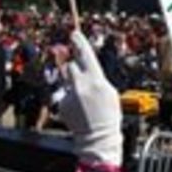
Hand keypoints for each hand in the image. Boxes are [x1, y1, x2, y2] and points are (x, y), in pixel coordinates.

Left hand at [60, 31, 122, 165]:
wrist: (98, 137)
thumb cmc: (109, 115)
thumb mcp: (110, 92)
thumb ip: (98, 78)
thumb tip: (88, 69)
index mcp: (96, 81)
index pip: (86, 55)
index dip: (80, 42)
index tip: (74, 33)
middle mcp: (81, 86)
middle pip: (71, 65)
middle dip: (76, 69)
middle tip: (83, 78)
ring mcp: (70, 95)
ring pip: (67, 80)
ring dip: (73, 84)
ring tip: (84, 99)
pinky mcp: (62, 104)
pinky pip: (65, 94)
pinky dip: (71, 99)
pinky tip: (79, 109)